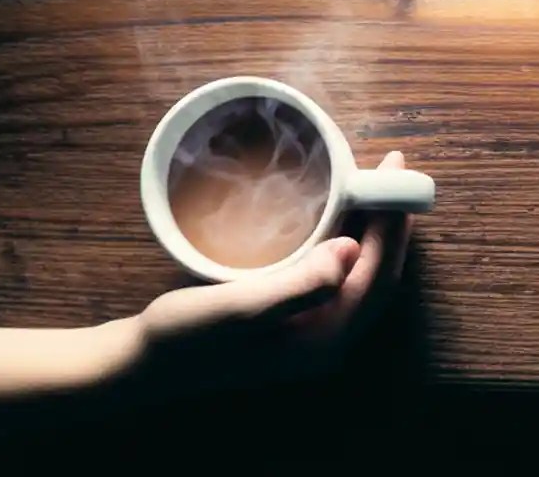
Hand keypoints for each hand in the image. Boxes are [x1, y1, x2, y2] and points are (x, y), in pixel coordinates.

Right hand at [128, 150, 414, 393]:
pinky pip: (342, 280)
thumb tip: (351, 249)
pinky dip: (352, 246)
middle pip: (381, 276)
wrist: (144, 365)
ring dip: (376, 234)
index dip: (392, 222)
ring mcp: (314, 334)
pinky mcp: (298, 324)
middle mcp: (329, 341)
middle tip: (393, 172)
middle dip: (392, 224)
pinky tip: (343, 221)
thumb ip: (301, 285)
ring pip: (364, 278)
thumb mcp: (243, 308)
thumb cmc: (188, 337)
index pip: (379, 274)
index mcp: (326, 339)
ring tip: (378, 189)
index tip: (395, 173)